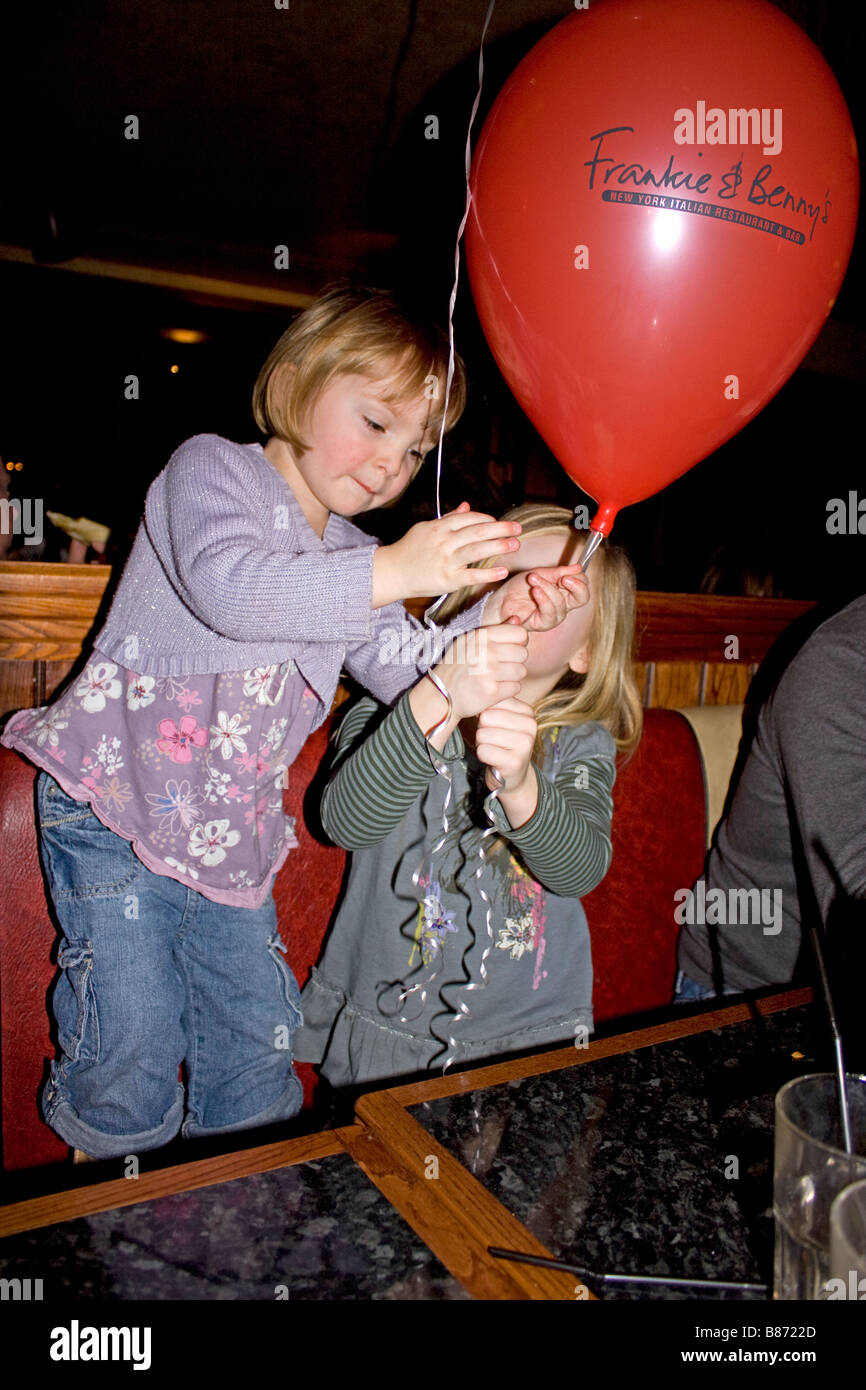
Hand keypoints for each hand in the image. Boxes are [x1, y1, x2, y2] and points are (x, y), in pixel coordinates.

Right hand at [372, 502, 521, 606]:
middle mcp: (444, 542)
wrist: (392, 572)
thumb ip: (448, 518)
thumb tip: (467, 506)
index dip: (486, 519)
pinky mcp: (447, 580)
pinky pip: (471, 575)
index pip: (468, 519)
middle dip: (500, 528)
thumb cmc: (409, 550)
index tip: (497, 522)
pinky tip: (503, 570)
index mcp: (439, 527)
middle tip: (518, 529)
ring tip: (515, 544)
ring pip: (476, 550)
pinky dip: (488, 573)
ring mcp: (446, 561)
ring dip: (498, 546)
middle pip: (477, 532)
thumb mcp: (426, 528)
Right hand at [407, 624, 527, 748]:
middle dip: (515, 662)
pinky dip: (507, 691)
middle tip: (500, 668)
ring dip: (512, 677)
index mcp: (481, 636)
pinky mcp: (491, 691)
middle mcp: (485, 651)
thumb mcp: (470, 642)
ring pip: (521, 671)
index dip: (519, 643)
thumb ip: (496, 630)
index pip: (520, 633)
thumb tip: (518, 619)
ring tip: (496, 678)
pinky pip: (515, 688)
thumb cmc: (457, 667)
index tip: (509, 651)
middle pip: (523, 653)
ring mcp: (489, 672)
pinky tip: (494, 689)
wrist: (440, 694)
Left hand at [475, 697, 537, 795]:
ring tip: (494, 749)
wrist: (514, 775)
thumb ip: (494, 707)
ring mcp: (525, 744)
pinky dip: (483, 756)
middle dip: (482, 729)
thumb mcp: (502, 721)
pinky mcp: (515, 762)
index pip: (493, 701)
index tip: (494, 725)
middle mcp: (530, 726)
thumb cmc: (503, 744)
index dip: (486, 714)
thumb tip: (478, 700)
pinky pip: (483, 751)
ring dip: (482, 743)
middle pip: (486, 717)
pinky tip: (494, 759)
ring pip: (482, 734)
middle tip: (493, 740)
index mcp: (527, 712)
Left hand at [483, 565, 588, 630]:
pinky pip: (548, 614)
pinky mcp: (541, 625)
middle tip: (563, 578)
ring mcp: (553, 617)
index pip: (583, 587)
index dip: (579, 580)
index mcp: (565, 592)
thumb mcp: (540, 574)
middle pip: (581, 598)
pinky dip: (542, 599)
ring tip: (534, 579)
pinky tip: (534, 591)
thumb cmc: (521, 587)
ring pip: (561, 604)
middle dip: (575, 587)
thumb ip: (558, 572)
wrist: (502, 599)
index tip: (567, 573)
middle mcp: (563, 606)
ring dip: (548, 589)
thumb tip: (579, 567)